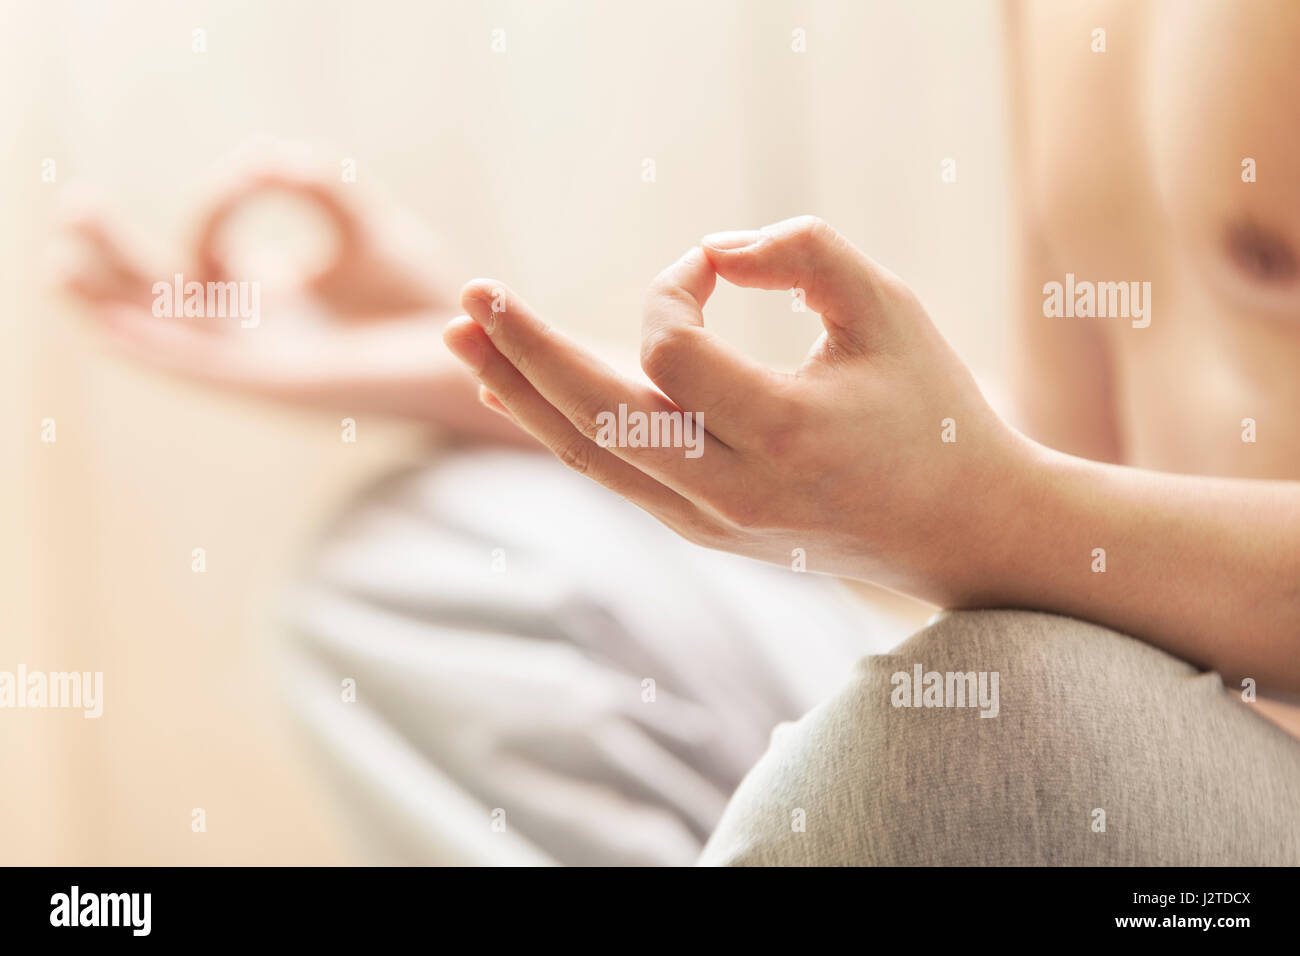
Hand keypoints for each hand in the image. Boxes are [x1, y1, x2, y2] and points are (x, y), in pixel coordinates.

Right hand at [53, 153, 526, 442]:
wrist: (470, 348)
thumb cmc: (420, 294)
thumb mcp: (363, 222)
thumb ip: (314, 185)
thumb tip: (261, 160)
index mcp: (271, 299)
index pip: (208, 247)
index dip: (217, 203)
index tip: (263, 172)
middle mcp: (256, 332)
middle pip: (163, 295)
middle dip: (115, 254)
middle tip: (75, 206)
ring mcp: (261, 361)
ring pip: (167, 333)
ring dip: (113, 301)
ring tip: (62, 262)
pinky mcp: (277, 385)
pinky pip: (202, 366)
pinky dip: (156, 345)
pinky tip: (114, 320)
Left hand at [443, 216, 1035, 603]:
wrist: (960, 530)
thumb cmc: (932, 408)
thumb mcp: (889, 306)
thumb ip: (805, 252)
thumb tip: (711, 251)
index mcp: (787, 435)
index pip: (672, 354)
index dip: (674, 291)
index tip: (717, 268)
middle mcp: (736, 492)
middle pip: (598, 418)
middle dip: (526, 352)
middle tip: (470, 298)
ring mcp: (710, 521)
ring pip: (590, 455)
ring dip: (522, 393)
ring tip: (462, 339)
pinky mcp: (700, 529)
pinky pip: (611, 473)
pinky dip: (560, 428)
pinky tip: (516, 393)